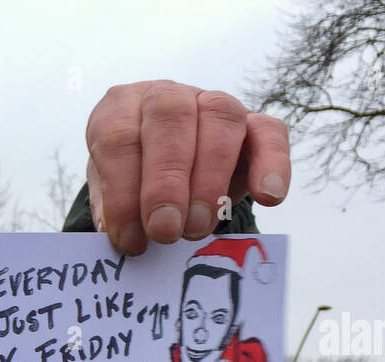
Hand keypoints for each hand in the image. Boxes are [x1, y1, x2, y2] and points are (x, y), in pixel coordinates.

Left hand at [84, 80, 289, 253]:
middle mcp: (166, 95)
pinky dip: (273, 163)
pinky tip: (269, 197)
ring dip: (211, 179)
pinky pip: (270, 132)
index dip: (123, 192)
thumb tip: (123, 243)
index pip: (117, 139)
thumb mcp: (111, 195)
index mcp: (119, 108)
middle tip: (166, 232)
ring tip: (199, 228)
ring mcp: (213, 103)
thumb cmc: (130, 183)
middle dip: (166, 182)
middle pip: (169, 120)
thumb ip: (112, 213)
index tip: (131, 239)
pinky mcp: (253, 123)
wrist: (165, 171)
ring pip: (220, 119)